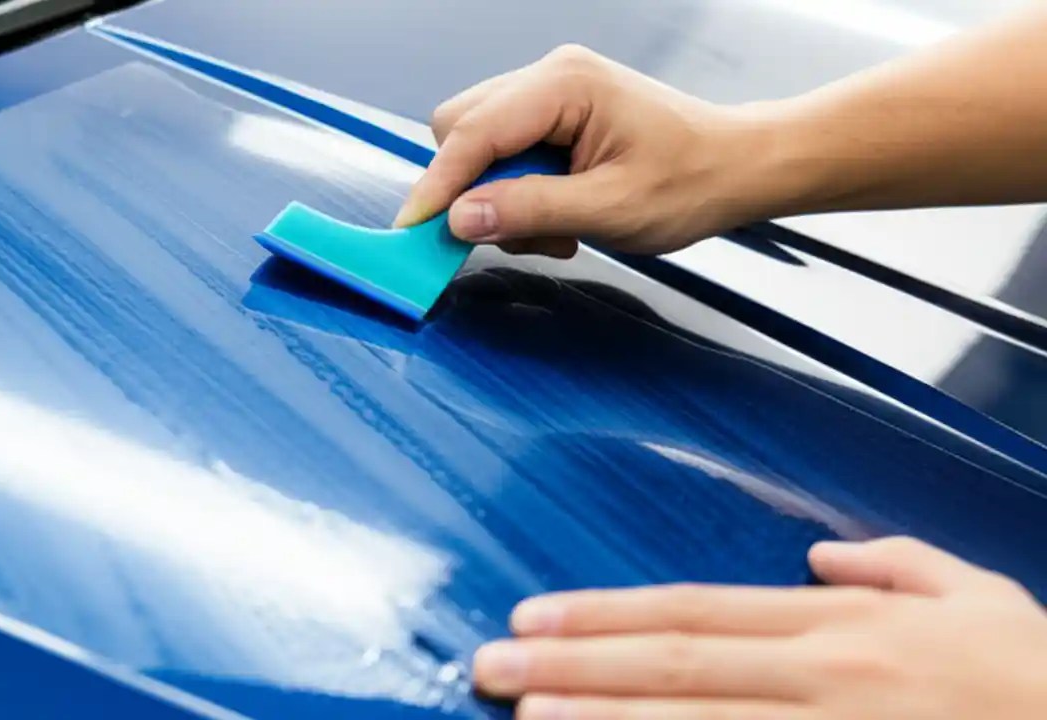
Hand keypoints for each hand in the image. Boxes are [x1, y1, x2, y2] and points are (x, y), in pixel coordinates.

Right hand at [394, 45, 774, 257]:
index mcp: (564, 86)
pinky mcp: (556, 115)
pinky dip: (519, 191)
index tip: (415, 230)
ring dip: (500, 196)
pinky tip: (561, 213)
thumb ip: (530, 211)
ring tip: (556, 228)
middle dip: (471, 188)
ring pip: (479, 143)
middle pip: (462, 128)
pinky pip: (506, 152)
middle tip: (515, 233)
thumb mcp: (610, 210)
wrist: (738, 167)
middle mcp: (550, 77)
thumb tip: (459, 219)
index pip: (473, 133)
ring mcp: (551, 93)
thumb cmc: (691, 183)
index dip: (438, 185)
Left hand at [473, 537, 1046, 718]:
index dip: (610, 614)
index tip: (539, 614)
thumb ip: (896, 563)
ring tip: (528, 718)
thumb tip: (824, 554)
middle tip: (496, 663)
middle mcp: (824, 677)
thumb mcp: (976, 593)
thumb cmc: (1037, 677)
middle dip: (578, 664)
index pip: (697, 611)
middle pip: (677, 665)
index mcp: (842, 625)